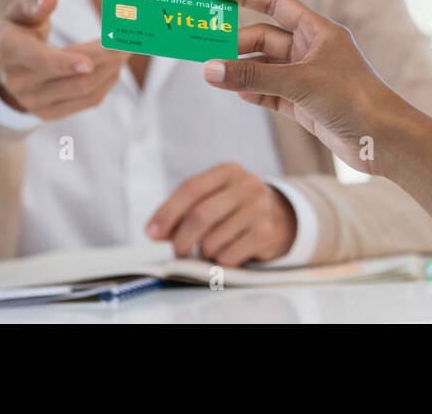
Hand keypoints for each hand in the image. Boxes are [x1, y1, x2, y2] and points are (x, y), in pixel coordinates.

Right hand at [0, 0, 129, 120]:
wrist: (3, 67)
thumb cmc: (19, 30)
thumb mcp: (19, 11)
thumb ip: (34, 3)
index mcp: (10, 51)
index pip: (39, 60)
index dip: (65, 62)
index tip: (91, 61)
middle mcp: (19, 82)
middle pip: (74, 76)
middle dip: (108, 56)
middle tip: (132, 37)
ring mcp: (34, 103)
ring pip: (86, 89)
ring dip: (114, 67)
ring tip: (129, 47)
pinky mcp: (50, 114)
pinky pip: (88, 100)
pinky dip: (108, 81)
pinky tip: (116, 64)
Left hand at [145, 163, 296, 265]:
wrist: (280, 218)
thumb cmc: (234, 209)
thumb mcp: (213, 199)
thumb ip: (182, 211)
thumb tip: (154, 232)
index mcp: (228, 171)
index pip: (191, 188)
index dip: (167, 212)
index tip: (151, 233)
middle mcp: (247, 184)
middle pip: (200, 215)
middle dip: (181, 239)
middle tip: (177, 253)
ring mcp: (260, 208)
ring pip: (212, 240)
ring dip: (203, 252)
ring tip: (210, 248)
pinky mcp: (266, 233)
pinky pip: (228, 256)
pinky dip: (220, 261)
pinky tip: (228, 253)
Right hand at [198, 0, 402, 175]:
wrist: (383, 139)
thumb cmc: (352, 99)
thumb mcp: (298, 82)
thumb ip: (253, 75)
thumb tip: (210, 69)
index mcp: (318, 30)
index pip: (274, 4)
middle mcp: (313, 50)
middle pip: (265, 38)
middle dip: (237, 46)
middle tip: (208, 55)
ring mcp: (309, 77)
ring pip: (267, 67)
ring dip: (243, 71)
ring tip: (216, 76)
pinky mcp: (307, 103)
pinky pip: (273, 92)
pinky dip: (256, 92)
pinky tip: (239, 93)